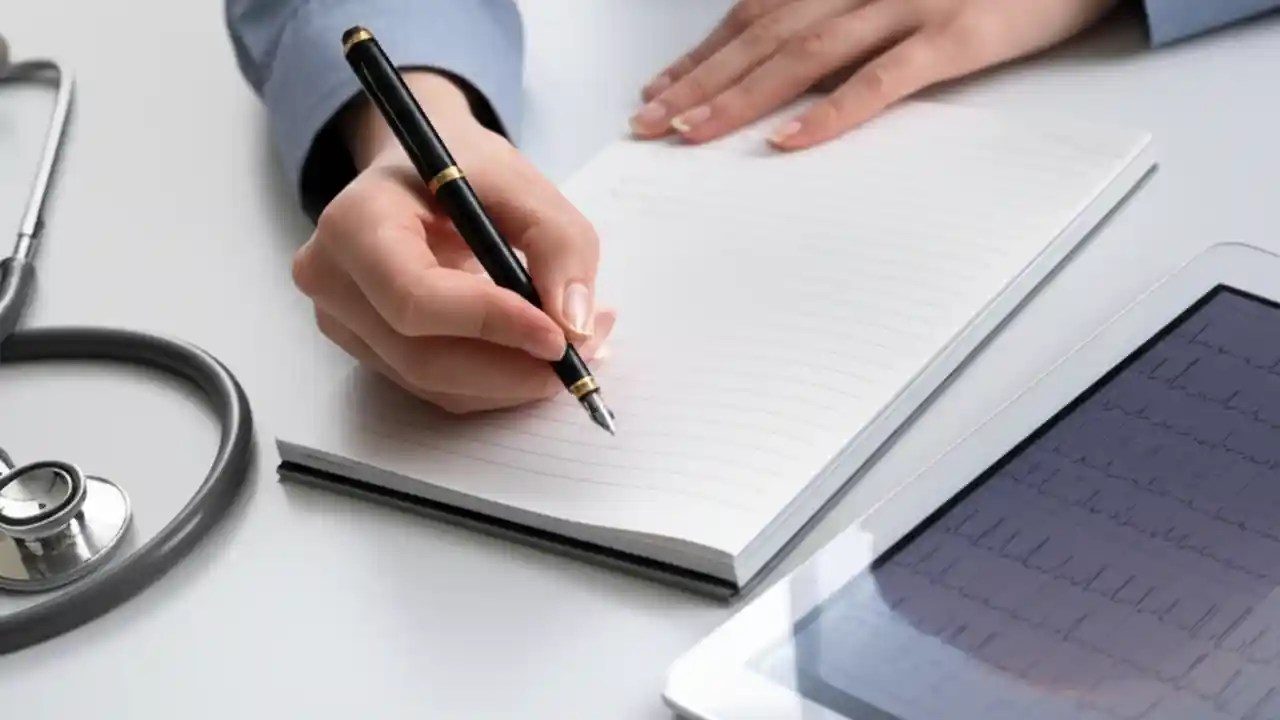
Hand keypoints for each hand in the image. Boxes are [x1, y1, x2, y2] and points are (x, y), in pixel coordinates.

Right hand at [292, 72, 614, 413]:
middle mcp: (332, 280)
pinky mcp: (369, 352)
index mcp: (355, 222)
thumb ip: (560, 243)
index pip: (415, 297)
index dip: (490, 323)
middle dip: (513, 368)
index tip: (559, 334)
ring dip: (514, 381)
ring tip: (577, 347)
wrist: (420, 174)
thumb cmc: (463, 169)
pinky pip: (438, 388)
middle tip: (583, 354)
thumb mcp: (522, 182)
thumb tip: (574, 324)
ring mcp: (342, 324)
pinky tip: (536, 353)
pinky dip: (497, 382)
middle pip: (424, 358)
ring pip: (436, 385)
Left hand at [630, 0, 1118, 148]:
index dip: (704, 53)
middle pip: (765, 34)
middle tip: (651, 122)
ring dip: (741, 96)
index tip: (661, 89)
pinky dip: (833, 111)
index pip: (757, 13)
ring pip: (806, 53)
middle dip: (700, 80)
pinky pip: (884, 78)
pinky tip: (789, 141)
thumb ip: (848, 13)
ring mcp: (912, 2)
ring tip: (691, 132)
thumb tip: (794, 70)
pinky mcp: (958, 33)